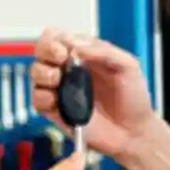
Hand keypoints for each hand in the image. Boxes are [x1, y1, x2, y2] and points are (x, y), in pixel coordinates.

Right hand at [30, 27, 160, 161]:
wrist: (133, 132)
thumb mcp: (128, 66)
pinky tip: (57, 100)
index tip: (66, 48)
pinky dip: (43, 97)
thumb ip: (103, 51)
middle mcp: (69, 69)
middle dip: (46, 51)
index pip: (58, 36)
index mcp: (84, 54)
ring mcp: (61, 89)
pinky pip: (37, 99)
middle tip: (61, 58)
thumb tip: (76, 44)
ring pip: (36, 72)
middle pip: (41, 50)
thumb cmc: (133, 98)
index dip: (56, 38)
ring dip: (43, 73)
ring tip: (59, 80)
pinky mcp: (56, 110)